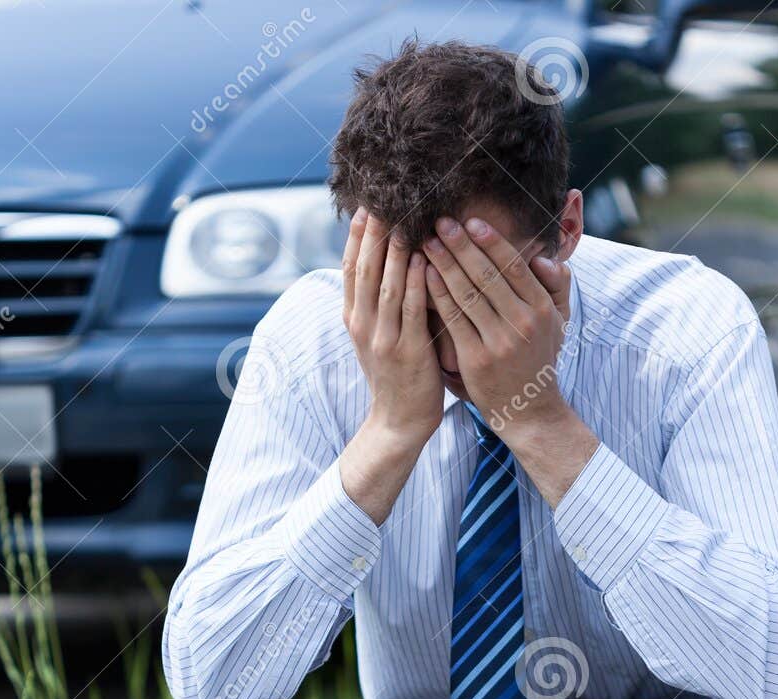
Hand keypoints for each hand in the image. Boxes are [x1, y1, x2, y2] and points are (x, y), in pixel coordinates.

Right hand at [342, 208, 443, 446]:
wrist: (398, 422)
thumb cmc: (395, 375)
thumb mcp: (375, 336)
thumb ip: (375, 303)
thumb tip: (382, 262)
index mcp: (354, 319)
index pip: (350, 268)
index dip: (358, 236)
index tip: (367, 205)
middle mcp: (363, 325)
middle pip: (365, 269)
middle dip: (375, 232)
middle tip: (386, 198)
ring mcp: (384, 339)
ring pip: (387, 285)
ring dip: (396, 250)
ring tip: (406, 218)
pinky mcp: (408, 351)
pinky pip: (413, 310)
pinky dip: (418, 283)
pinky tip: (426, 258)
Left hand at [425, 216, 598, 504]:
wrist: (529, 411)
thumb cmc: (539, 360)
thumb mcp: (559, 322)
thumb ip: (555, 287)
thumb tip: (543, 257)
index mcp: (541, 309)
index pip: (513, 266)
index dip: (491, 242)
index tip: (471, 221)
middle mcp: (521, 323)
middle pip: (486, 275)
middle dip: (461, 246)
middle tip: (440, 221)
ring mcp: (497, 342)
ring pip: (466, 294)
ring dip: (444, 265)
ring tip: (427, 242)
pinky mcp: (475, 360)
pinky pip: (453, 320)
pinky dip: (438, 294)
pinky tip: (424, 275)